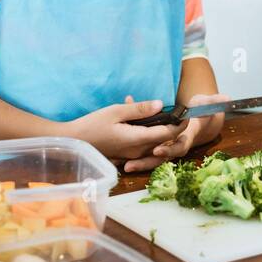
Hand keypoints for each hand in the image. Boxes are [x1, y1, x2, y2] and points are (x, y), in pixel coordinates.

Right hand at [66, 97, 186, 162]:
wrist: (74, 141)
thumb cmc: (92, 124)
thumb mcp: (116, 111)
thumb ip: (140, 109)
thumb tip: (161, 104)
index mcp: (137, 140)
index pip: (167, 133)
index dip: (180, 124)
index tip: (187, 113)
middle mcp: (138, 151)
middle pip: (163, 140)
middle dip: (171, 126)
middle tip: (177, 111)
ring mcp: (132, 156)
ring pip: (154, 143)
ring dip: (158, 130)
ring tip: (156, 113)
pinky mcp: (126, 156)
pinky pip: (143, 145)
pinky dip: (146, 133)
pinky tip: (137, 120)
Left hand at [122, 92, 229, 172]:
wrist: (200, 121)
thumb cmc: (202, 112)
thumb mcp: (208, 105)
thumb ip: (214, 102)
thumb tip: (226, 99)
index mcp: (186, 137)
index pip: (178, 146)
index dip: (169, 149)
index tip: (157, 150)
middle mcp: (175, 145)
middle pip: (161, 158)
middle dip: (146, 162)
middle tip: (130, 166)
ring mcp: (166, 147)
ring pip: (151, 158)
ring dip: (138, 162)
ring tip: (123, 166)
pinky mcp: (158, 144)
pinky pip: (145, 149)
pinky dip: (133, 152)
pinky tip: (119, 154)